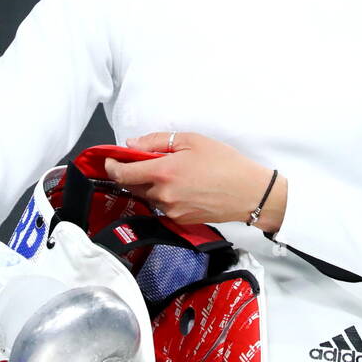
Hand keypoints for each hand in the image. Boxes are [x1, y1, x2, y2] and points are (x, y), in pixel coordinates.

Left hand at [104, 131, 287, 231]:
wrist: (250, 193)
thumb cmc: (225, 163)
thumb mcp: (192, 140)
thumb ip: (157, 141)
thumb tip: (131, 145)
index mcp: (163, 172)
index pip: (122, 173)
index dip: (112, 166)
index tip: (111, 159)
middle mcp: (163, 195)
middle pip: (132, 186)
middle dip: (132, 173)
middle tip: (144, 161)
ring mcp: (170, 210)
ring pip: (148, 196)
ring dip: (149, 185)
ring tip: (170, 173)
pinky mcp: (179, 220)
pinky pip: (162, 206)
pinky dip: (164, 195)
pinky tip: (182, 186)